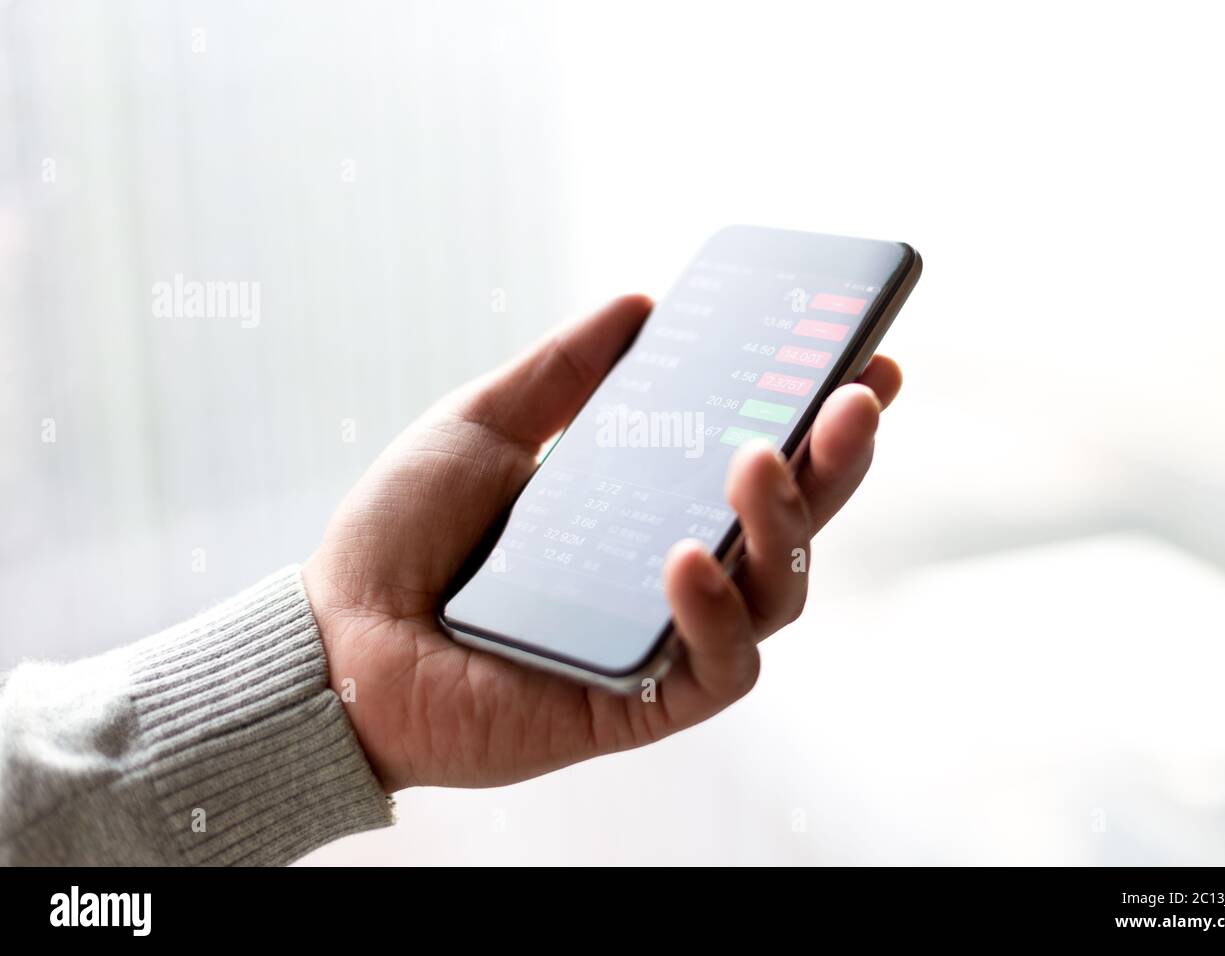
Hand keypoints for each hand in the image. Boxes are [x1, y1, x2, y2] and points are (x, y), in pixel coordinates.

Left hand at [302, 295, 902, 791]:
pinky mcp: (641, 701)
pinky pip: (719, 668)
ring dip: (786, 525)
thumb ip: (562, 373)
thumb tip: (640, 305)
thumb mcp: (483, 425)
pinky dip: (715, 614)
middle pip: (789, 524)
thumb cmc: (400, 536)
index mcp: (643, 506)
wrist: (333, 639)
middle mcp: (669, 571)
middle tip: (855, 398)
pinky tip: (684, 556)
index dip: (818, 417)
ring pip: (775, 594)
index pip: (756, 461)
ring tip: (758, 460)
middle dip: (836, 460)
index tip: (864, 360)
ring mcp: (663, 638)